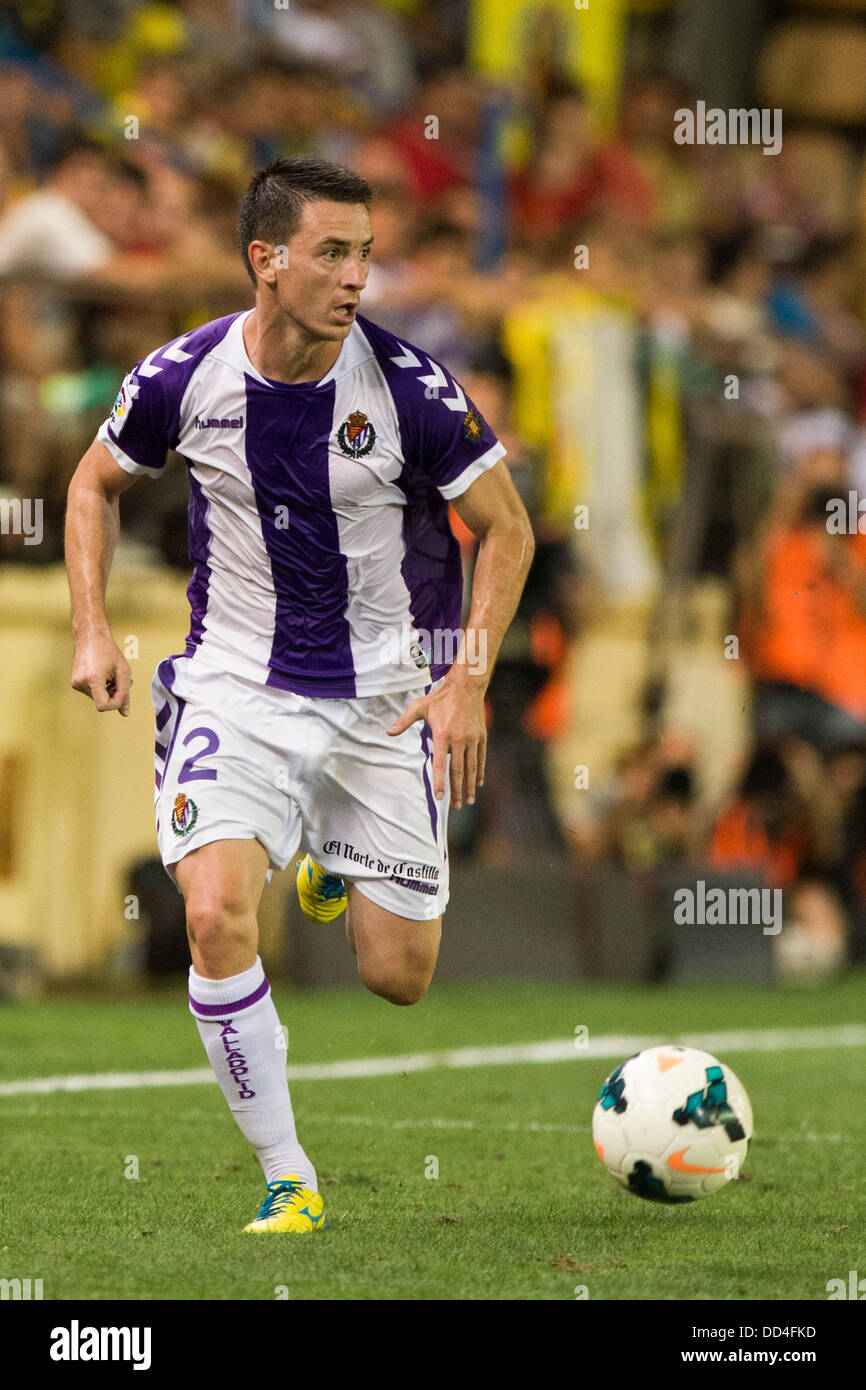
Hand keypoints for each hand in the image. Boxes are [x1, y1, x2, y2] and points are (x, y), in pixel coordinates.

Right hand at [70, 632, 132, 715]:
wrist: (90, 636)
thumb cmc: (107, 649)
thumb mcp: (123, 671)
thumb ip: (125, 692)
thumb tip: (125, 712)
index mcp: (92, 679)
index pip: (103, 706)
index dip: (116, 703)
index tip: (122, 692)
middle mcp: (80, 682)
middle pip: (101, 702)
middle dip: (114, 694)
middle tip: (120, 681)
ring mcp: (75, 683)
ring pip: (97, 698)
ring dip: (108, 690)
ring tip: (112, 675)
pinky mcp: (75, 682)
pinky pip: (92, 692)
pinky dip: (101, 687)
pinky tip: (104, 675)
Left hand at [387, 677, 485, 808]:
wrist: (466, 686)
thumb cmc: (440, 697)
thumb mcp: (419, 707)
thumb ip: (404, 721)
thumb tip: (388, 732)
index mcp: (442, 735)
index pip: (440, 764)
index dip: (440, 782)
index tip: (440, 797)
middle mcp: (459, 739)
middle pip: (458, 770)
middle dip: (457, 791)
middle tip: (457, 807)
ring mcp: (472, 739)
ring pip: (471, 767)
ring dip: (470, 786)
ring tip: (468, 800)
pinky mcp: (481, 736)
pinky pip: (481, 758)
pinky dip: (480, 772)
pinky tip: (478, 783)